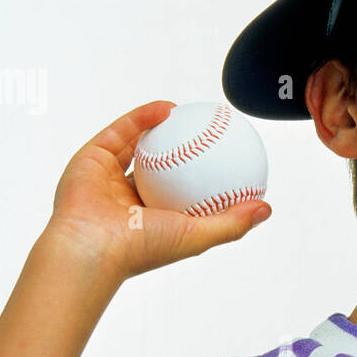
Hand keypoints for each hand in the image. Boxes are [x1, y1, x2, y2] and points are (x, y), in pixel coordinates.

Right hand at [44, 100, 270, 282]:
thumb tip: (266, 208)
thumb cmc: (142, 247)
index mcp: (150, 219)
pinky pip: (122, 132)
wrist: (90, 246)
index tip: (230, 160)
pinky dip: (144, 118)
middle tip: (211, 131)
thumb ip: (231, 223)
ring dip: (164, 127)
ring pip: (139, 145)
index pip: (184, 193)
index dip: (206, 176)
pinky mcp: (91, 158)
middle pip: (161, 167)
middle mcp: (128, 198)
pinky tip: (168, 109)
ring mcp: (107, 178)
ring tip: (192, 113)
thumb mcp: (196, 236)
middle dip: (184, 148)